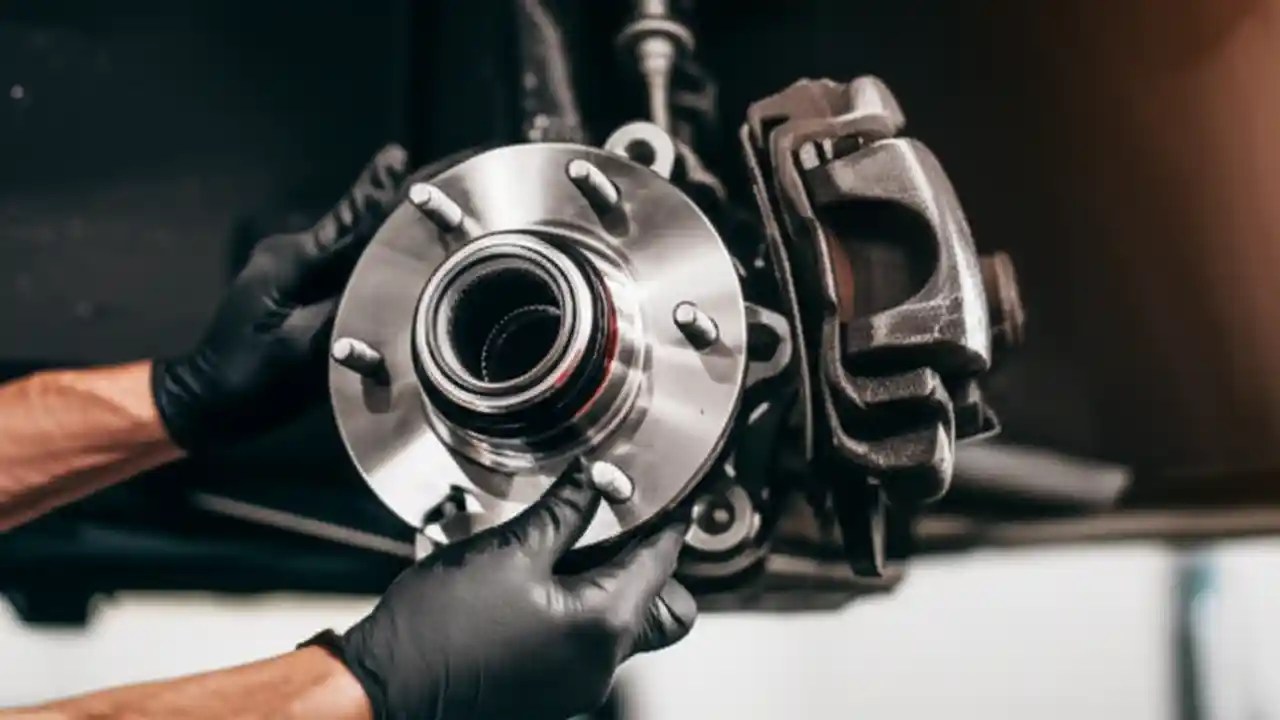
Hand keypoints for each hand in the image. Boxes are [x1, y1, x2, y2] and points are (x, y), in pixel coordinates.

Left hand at [151, 144, 408, 449]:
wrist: (205, 400)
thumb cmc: (244, 381)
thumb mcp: (294, 353)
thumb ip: (341, 314)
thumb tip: (384, 284)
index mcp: (290, 264)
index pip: (347, 225)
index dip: (376, 193)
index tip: (398, 157)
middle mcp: (293, 255)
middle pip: (356, 223)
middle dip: (397, 195)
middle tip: (438, 168)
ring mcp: (295, 268)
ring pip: (353, 240)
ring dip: (391, 218)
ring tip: (433, 195)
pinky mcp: (301, 286)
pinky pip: (347, 263)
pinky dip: (377, 247)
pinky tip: (406, 238)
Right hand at [333, 460, 696, 719]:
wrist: (385, 688)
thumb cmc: (439, 628)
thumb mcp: (509, 550)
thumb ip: (564, 510)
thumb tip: (593, 479)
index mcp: (602, 625)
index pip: (661, 564)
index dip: (669, 524)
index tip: (675, 501)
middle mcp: (599, 664)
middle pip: (662, 609)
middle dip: (653, 565)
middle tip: (628, 525)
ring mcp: (575, 683)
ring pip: (622, 626)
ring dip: (610, 583)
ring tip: (570, 543)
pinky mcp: (548, 689)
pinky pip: (585, 643)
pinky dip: (578, 607)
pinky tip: (539, 578)